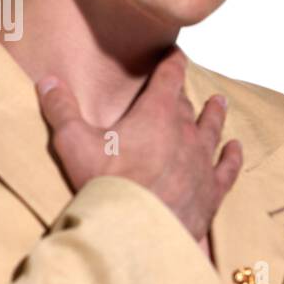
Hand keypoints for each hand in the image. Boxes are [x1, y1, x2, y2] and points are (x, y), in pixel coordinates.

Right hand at [36, 46, 241, 242]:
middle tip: (184, 86)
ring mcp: (202, 161)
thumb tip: (47, 81)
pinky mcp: (211, 191)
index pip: (169, 77)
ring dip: (214, 115)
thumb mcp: (73, 143)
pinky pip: (227, 168)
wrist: (138, 231)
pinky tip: (235, 149)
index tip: (176, 52)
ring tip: (220, 102)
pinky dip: (232, 156)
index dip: (172, 62)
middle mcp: (185, 132)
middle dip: (184, 93)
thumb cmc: (105, 185)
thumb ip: (61, 109)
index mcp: (156, 114)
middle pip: (187, 105)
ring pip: (212, 130)